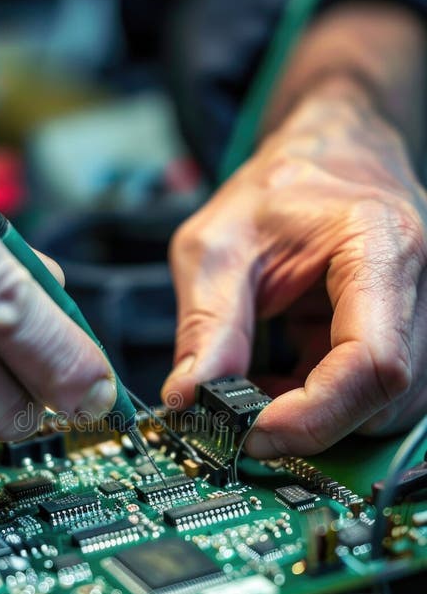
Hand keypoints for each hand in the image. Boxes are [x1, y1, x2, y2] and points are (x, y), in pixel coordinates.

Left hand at [162, 82, 426, 456]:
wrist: (325, 162)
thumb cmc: (279, 188)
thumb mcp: (218, 246)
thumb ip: (206, 324)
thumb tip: (189, 397)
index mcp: (380, 247)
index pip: (372, 362)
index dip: (312, 414)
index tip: (252, 430)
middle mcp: (420, 288)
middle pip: (381, 398)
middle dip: (305, 421)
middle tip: (239, 413)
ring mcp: (420, 319)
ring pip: (380, 411)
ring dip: (311, 417)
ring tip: (258, 382)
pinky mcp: (404, 342)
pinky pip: (369, 402)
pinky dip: (319, 407)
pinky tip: (281, 379)